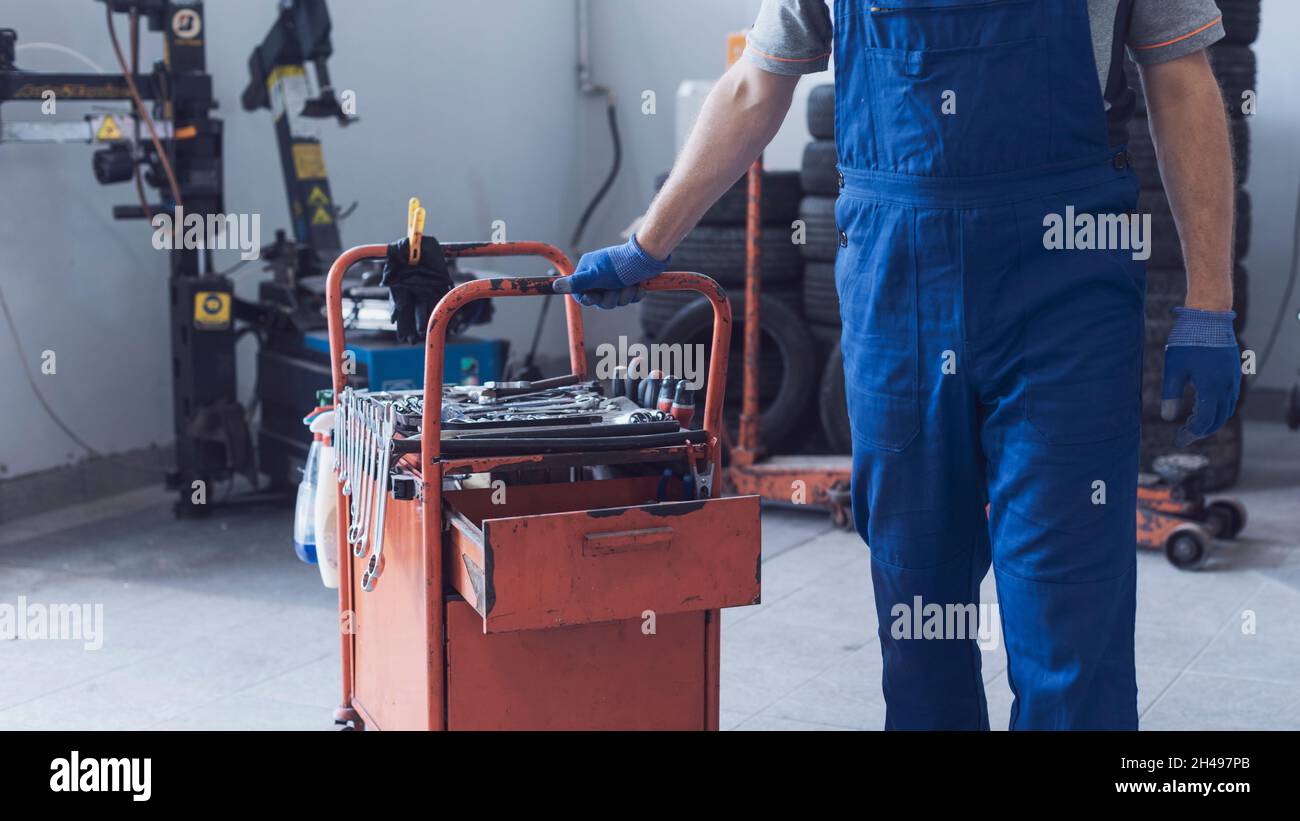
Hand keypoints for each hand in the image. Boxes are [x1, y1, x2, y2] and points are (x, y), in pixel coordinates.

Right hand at [552, 235, 667, 309]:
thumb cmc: (619, 265)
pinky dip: (635, 294)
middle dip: (611, 297)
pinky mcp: (630, 283)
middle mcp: (600, 276)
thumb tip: (555, 286)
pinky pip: (629, 298)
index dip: (589, 298)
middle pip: (600, 300)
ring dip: (624, 295)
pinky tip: (638, 285)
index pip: (582, 293)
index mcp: (588, 271)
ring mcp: (616, 280)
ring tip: (630, 284)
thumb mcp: (595, 275)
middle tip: (616, 288)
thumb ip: (576, 283)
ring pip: (616, 300)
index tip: (595, 297)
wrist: (647, 258)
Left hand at [1161, 307, 1240, 446]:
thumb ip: (1171, 395)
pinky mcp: (1233, 372)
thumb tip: (1167, 418)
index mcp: (1213, 388)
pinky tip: (1202, 407)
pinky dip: (1218, 408)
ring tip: (1191, 425)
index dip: (1191, 434)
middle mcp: (1228, 386)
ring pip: (1226, 410)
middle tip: (1183, 436)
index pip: (1204, 421)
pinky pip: (1229, 398)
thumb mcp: (1174, 369)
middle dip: (1201, 430)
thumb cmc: (1187, 341)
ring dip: (1211, 420)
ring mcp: (1234, 379)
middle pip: (1218, 419)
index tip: (1177, 440)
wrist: (1209, 316)